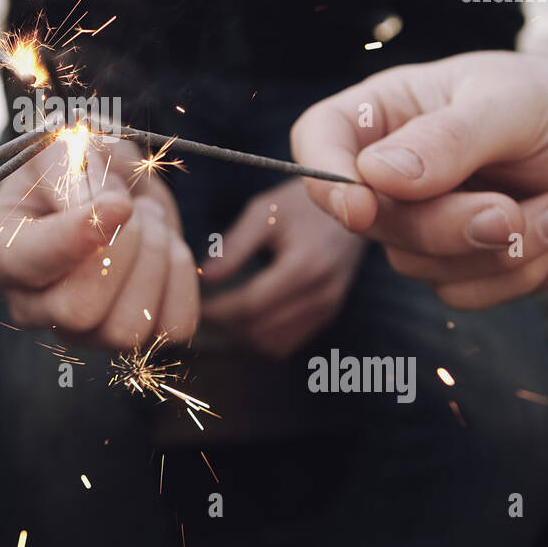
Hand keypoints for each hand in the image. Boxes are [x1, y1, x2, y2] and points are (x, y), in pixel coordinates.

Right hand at [0, 138, 198, 349]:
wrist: (113, 186)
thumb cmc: (76, 166)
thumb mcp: (62, 147)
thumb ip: (68, 170)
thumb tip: (101, 210)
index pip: (32, 264)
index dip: (80, 235)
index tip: (119, 204)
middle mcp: (31, 306)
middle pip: (78, 311)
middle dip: (123, 248)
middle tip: (130, 204)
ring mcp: (81, 333)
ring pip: (126, 329)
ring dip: (154, 260)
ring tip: (147, 221)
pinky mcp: (133, 339)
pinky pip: (173, 326)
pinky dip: (181, 279)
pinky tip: (165, 250)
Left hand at [200, 179, 366, 357]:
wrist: (353, 205)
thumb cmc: (302, 204)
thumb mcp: (264, 212)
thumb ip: (234, 246)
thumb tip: (203, 276)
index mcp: (305, 266)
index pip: (251, 304)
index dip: (217, 309)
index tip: (194, 304)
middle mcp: (321, 294)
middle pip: (259, 328)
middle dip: (224, 323)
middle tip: (200, 309)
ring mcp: (328, 307)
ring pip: (272, 342)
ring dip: (240, 334)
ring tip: (219, 312)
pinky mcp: (328, 314)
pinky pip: (288, 342)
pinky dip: (260, 337)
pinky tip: (244, 317)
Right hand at [290, 51, 547, 308]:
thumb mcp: (517, 105)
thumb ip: (447, 138)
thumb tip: (376, 176)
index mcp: (392, 109)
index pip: (319, 138)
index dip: (325, 177)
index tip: (363, 208)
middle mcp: (395, 167)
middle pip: (373, 219)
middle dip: (446, 225)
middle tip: (507, 212)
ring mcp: (425, 218)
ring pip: (416, 263)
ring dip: (497, 249)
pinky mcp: (462, 263)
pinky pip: (460, 293)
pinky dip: (517, 272)